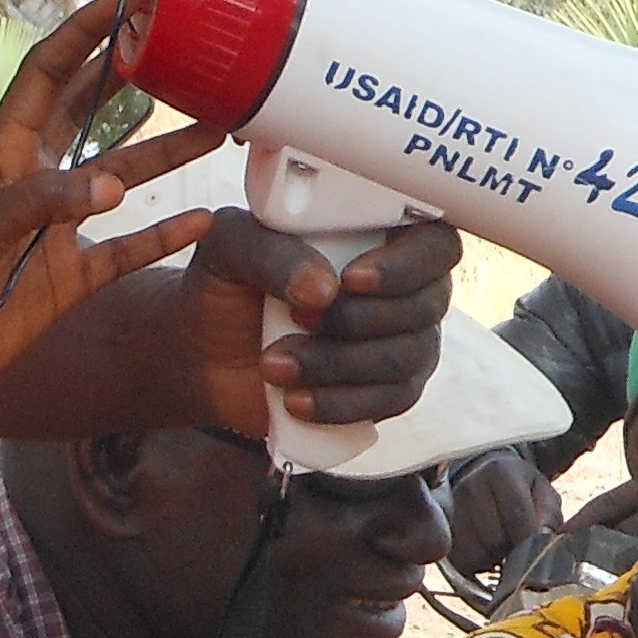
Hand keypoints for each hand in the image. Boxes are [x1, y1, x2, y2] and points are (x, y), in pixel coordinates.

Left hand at [0, 0, 223, 412]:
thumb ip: (37, 203)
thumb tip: (110, 186)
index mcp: (2, 153)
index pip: (47, 74)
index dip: (83, 33)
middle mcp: (34, 180)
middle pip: (91, 112)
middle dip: (132, 77)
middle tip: (182, 46)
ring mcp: (56, 228)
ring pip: (122, 176)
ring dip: (167, 153)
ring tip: (218, 124)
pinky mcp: (71, 277)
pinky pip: (128, 248)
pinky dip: (165, 235)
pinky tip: (203, 220)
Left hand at [179, 215, 461, 434]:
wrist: (202, 352)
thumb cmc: (227, 282)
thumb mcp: (232, 248)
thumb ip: (274, 252)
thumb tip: (324, 288)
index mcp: (381, 234)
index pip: (435, 244)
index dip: (405, 265)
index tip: (349, 280)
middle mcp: (405, 287)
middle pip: (425, 305)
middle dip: (357, 319)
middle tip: (295, 317)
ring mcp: (403, 341)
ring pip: (407, 357)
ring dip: (338, 364)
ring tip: (273, 365)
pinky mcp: (388, 391)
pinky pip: (391, 401)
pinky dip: (341, 403)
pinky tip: (295, 401)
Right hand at [445, 446, 562, 580]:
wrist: (485, 481)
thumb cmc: (521, 490)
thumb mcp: (543, 493)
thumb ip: (548, 514)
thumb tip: (542, 537)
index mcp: (499, 471)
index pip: (516, 515)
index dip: (530, 538)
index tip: (538, 549)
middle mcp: (469, 486)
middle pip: (495, 539)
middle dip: (512, 548)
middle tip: (518, 541)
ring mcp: (449, 509)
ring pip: (478, 554)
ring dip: (495, 558)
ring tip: (502, 544)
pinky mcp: (441, 531)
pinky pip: (463, 562)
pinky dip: (479, 564)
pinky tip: (487, 550)